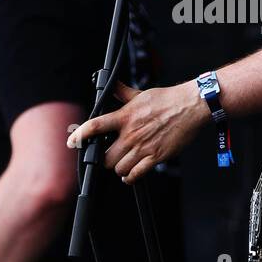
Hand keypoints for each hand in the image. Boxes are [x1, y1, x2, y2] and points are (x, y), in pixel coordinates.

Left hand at [66, 80, 207, 183]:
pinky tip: (130, 174)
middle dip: (105, 159)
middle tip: (110, 156)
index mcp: (125, 117)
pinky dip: (130, 177)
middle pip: (105, 157)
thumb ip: (122, 92)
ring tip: (123, 164)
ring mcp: (143, 147)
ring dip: (119, 169)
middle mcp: (131, 134)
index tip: (71, 142)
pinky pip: (136, 174)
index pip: (95, 126)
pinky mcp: (156, 156)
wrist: (190, 106)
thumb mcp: (140, 94)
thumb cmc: (167, 99)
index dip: (79, 135)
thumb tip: (111, 84)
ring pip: (119, 168)